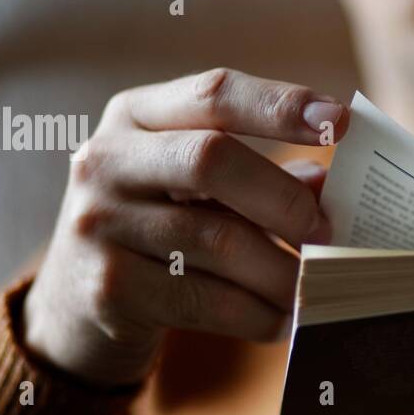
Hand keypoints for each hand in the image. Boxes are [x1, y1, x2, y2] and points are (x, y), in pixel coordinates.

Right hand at [23, 68, 347, 386]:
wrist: (73, 309)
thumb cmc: (158, 233)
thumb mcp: (195, 191)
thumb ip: (258, 178)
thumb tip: (330, 185)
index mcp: (134, 115)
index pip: (214, 94)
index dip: (280, 105)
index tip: (340, 120)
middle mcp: (106, 159)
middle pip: (211, 161)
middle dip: (283, 198)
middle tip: (328, 231)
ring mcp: (99, 224)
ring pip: (216, 241)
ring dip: (281, 271)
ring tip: (314, 287)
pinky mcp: (108, 288)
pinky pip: (206, 300)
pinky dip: (258, 314)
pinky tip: (282, 320)